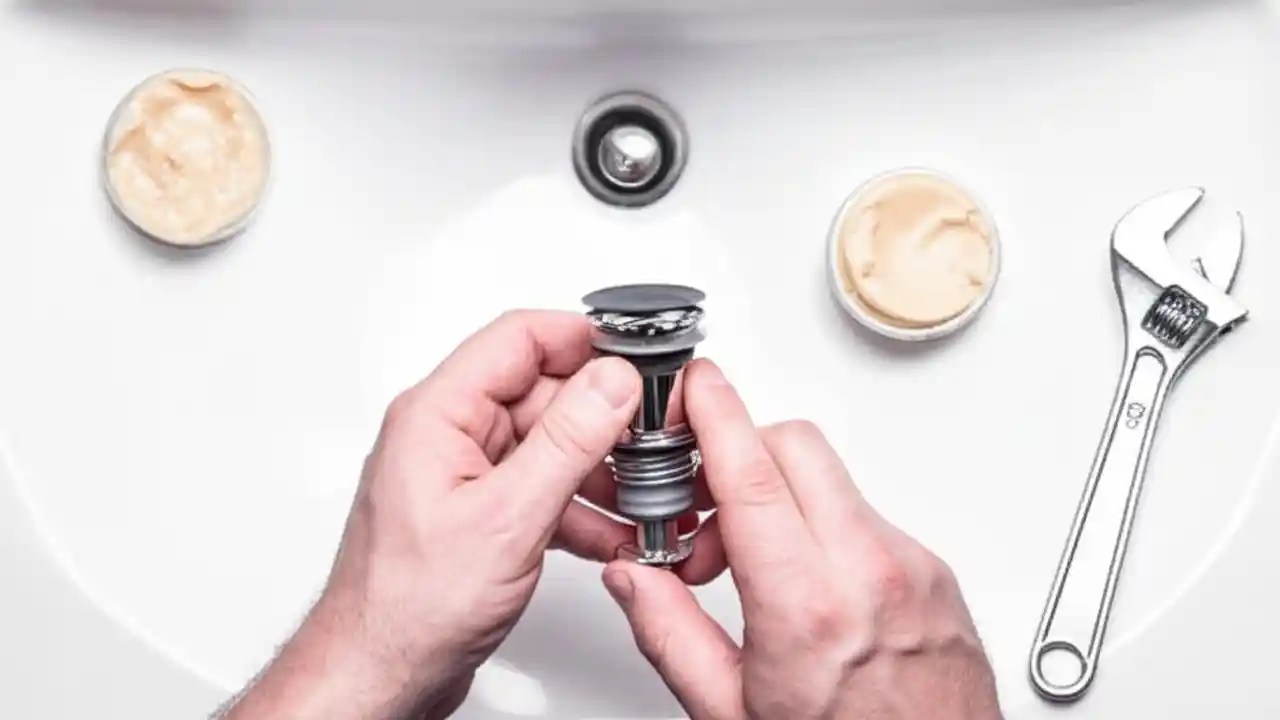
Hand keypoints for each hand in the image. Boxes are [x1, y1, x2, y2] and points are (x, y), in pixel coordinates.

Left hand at [223, 311, 642, 719]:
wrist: (375, 677)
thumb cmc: (407, 609)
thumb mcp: (506, 518)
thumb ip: (566, 443)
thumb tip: (612, 381)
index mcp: (437, 415)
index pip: (519, 339)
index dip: (584, 339)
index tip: (637, 356)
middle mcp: (447, 436)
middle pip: (541, 391)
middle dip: (604, 416)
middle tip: (655, 437)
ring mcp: (463, 476)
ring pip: (547, 444)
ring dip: (600, 468)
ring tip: (643, 494)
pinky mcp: (478, 514)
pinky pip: (540, 487)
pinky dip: (580, 507)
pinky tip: (613, 532)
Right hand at [601, 360, 1001, 719]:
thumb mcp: (731, 714)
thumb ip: (671, 634)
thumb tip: (632, 575)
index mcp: (809, 609)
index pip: (754, 476)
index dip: (717, 415)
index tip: (695, 386)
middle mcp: (871, 574)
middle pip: (796, 447)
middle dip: (738, 449)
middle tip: (702, 502)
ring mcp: (913, 568)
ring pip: (832, 478)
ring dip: (778, 493)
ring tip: (749, 559)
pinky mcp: (936, 573)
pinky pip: (865, 514)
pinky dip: (821, 524)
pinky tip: (804, 579)